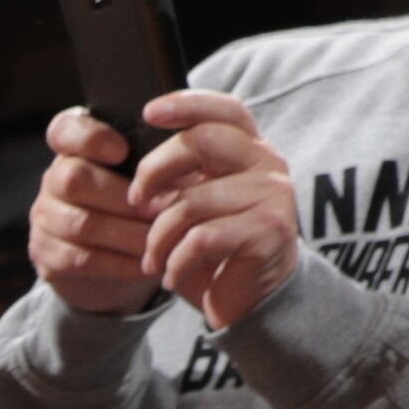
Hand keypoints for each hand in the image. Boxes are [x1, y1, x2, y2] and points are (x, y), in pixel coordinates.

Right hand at [31, 105, 155, 314]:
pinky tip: (147, 264)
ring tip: (162, 239)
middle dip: (123, 197)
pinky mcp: (47, 256)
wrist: (126, 258)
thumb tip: (192, 153)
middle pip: (74, 179)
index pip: (65, 130)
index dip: (89, 138)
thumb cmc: (148, 203)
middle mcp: (54, 178)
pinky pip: (81, 259)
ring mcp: (45, 218)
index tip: (122, 152)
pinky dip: (119, 263)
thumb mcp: (158, 173)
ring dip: (127, 234)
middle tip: (164, 209)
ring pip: (81, 223)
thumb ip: (167, 156)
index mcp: (77, 147)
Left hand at [127, 94, 296, 335]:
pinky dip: (175, 262)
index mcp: (250, 151)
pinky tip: (171, 275)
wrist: (249, 304)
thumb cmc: (213, 252)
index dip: (187, 104)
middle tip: (135, 203)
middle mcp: (268, 165)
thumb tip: (136, 158)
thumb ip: (179, 177)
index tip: (148, 112)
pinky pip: (201, 238)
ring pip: (192, 201)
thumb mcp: (192, 206)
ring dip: (158, 237)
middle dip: (154, 171)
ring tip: (153, 259)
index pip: (224, 110)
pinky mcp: (269, 231)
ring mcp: (273, 197)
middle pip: (201, 142)